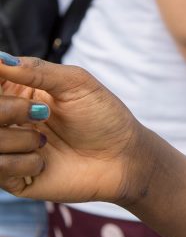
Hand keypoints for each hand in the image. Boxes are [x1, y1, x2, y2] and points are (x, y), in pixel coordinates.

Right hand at [0, 56, 153, 206]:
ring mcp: (6, 148)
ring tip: (45, 141)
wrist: (122, 157)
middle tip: (42, 114)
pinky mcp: (11, 177)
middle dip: (9, 110)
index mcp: (17, 92)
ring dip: (21, 139)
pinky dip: (25, 163)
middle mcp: (6, 119)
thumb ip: (37, 70)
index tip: (21, 92)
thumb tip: (1, 59)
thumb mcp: (75, 83)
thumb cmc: (102, 115)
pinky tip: (45, 163)